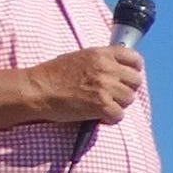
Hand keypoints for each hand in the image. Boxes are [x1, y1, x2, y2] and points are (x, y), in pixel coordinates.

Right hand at [26, 47, 145, 124]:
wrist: (36, 90)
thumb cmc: (52, 75)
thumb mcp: (79, 58)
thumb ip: (101, 61)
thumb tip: (119, 68)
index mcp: (101, 54)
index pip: (135, 59)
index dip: (133, 69)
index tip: (126, 77)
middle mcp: (106, 68)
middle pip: (136, 81)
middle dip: (126, 89)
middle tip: (112, 95)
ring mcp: (105, 86)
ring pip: (129, 99)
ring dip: (118, 104)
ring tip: (102, 105)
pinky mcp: (101, 105)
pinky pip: (119, 115)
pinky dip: (110, 119)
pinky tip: (99, 116)